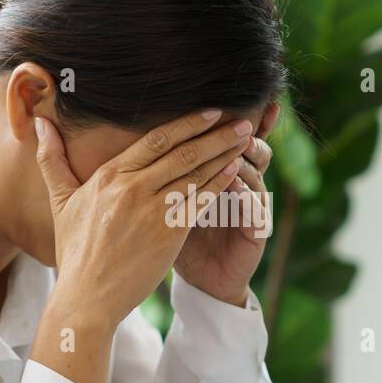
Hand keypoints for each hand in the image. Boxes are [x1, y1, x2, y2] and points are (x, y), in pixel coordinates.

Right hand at [33, 108, 251, 330]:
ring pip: (195, 174)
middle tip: (242, 120)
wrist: (86, 298)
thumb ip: (52, 160)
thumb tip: (39, 125)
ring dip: (224, 155)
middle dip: (214, 133)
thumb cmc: (74, 251)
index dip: (187, 123)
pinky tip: (235, 172)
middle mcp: (132, 188)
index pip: (155, 139)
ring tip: (246, 141)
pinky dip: (219, 185)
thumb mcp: (60, 201)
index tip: (210, 111)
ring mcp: (152, 211)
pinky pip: (199, 203)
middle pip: (181, 151)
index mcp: (109, 176)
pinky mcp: (168, 234)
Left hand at [174, 103, 278, 305]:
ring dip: (243, 159)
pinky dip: (246, 193)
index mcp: (218, 176)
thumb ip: (158, 174)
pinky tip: (235, 182)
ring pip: (255, 174)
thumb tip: (123, 144)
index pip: (221, 142)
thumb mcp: (166, 205)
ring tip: (233, 145)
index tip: (212, 100)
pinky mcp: (257, 231)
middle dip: (237, 132)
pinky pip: (256, 208)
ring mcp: (251, 207)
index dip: (220, 122)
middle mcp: (240, 185)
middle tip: (227, 115)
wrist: (205, 282)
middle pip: (247, 149)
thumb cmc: (181, 241)